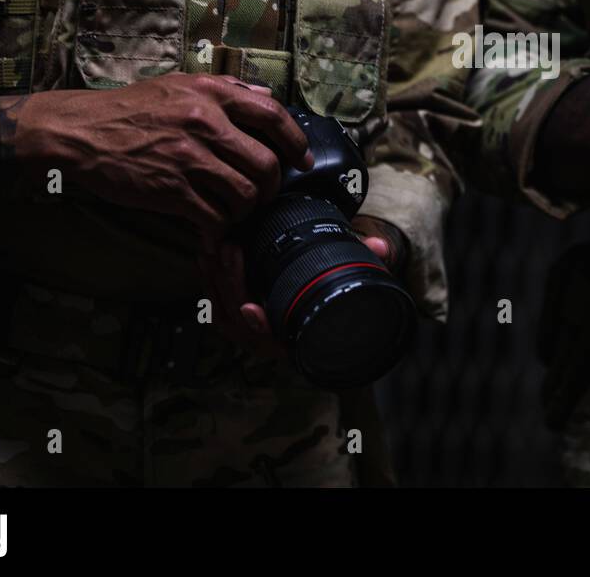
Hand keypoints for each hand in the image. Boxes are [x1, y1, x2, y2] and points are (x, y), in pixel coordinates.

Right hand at [13, 74, 311, 250]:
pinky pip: (214, 216)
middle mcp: (205, 123)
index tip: (301, 161)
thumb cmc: (130, 108)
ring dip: (246, 208)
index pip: (273, 115)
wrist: (79, 132)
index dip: (295, 142)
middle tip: (263, 193)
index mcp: (210, 93)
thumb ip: (225, 89)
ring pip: (245, 194)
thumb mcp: (179, 84)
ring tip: (236, 209)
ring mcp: (188, 158)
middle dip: (271, 186)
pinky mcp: (171, 190)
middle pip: (266, 164)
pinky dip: (219, 225)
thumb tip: (266, 94)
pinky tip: (213, 223)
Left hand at [199, 221, 403, 357]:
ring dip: (215, 282)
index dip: (259, 328)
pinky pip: (217, 308)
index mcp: (300, 342)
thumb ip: (370, 264)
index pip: (275, 343)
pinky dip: (209, 284)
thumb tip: (382, 247)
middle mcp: (275, 344)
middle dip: (230, 286)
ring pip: (223, 315)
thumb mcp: (359, 280)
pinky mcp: (240, 320)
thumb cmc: (344, 296)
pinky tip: (207, 258)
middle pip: (239, 325)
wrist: (336, 311)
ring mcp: (254, 334)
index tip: (251, 308)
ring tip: (216, 246)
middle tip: (232, 249)